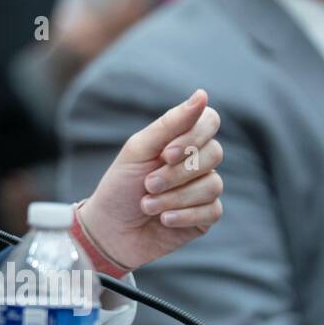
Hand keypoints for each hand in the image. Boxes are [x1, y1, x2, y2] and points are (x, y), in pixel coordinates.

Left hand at [77, 89, 223, 270]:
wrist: (109, 230)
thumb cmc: (120, 186)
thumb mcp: (138, 150)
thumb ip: (171, 123)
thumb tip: (203, 94)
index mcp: (179, 140)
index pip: (209, 121)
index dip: (194, 136)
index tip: (165, 154)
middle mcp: (197, 162)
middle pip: (214, 153)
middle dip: (177, 172)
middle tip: (148, 184)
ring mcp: (203, 189)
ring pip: (212, 185)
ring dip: (174, 197)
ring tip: (147, 205)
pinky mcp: (205, 216)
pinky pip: (211, 210)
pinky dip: (183, 215)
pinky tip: (162, 220)